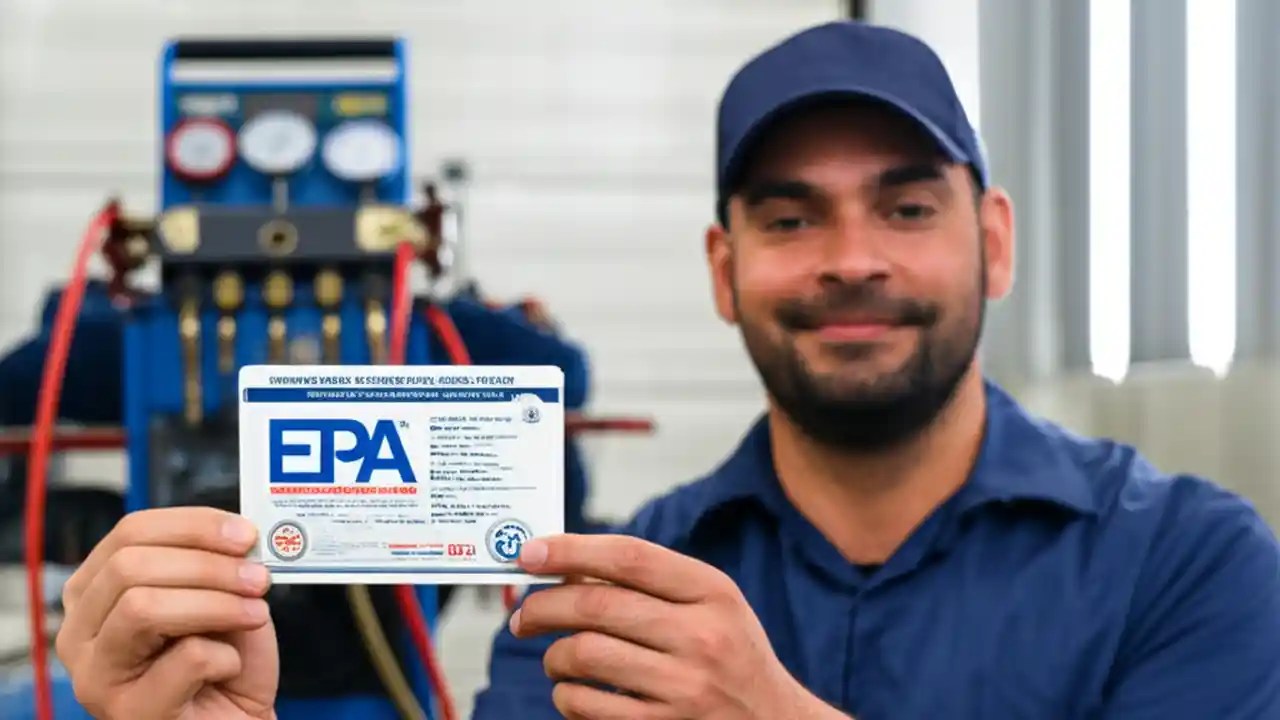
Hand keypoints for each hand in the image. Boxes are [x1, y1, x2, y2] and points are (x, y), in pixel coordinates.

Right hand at [55, 507, 278, 719]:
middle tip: (257, 578)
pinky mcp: (129, 714)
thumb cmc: (222, 661)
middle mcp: (79, 634)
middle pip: (130, 567)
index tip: (244, 534)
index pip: (129, 533)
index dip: (192, 525)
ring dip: (216, 603)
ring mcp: (96, 677)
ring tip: (256, 613)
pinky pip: (185, 660)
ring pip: (143, 608)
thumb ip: (214, 562)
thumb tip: (238, 533)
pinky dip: (224, 656)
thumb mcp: (218, 597)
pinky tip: (229, 667)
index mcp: (93, 592)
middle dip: (208, 565)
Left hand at [510, 534, 844, 719]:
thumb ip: (652, 584)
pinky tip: (575, 693)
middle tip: (524, 615)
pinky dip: (567, 697)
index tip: (529, 553)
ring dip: (554, 656)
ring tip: (556, 658)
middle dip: (544, 606)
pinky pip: (586, 705)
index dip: (571, 549)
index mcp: (714, 593)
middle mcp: (702, 636)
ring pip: (583, 654)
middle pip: (597, 605)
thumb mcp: (713, 608)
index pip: (630, 557)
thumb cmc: (732, 658)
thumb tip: (566, 566)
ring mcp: (683, 687)